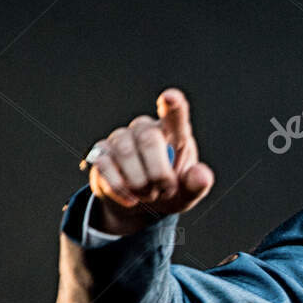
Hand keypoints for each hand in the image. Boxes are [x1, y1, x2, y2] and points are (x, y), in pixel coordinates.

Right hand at [85, 88, 214, 234]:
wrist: (138, 205)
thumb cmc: (167, 191)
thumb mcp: (187, 193)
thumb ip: (197, 184)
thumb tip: (202, 175)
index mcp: (173, 133)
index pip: (174, 114)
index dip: (172, 104)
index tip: (170, 97)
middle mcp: (145, 129)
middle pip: (149, 138)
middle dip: (159, 173)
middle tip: (165, 190)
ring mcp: (121, 138)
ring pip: (125, 153)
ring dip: (140, 184)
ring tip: (148, 195)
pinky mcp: (100, 153)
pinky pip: (105, 166)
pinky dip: (120, 189)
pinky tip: (130, 198)